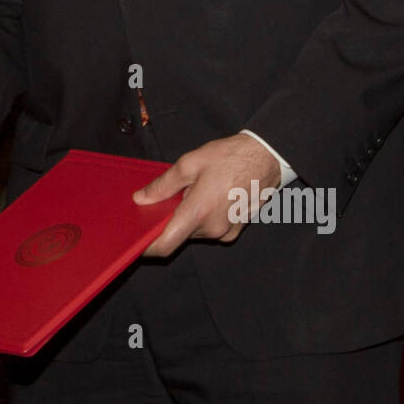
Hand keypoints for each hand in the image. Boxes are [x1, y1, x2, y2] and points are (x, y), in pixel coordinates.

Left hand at [133, 133, 281, 257]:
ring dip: (188, 216)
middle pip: (180, 235)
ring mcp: (226, 231)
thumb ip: (163, 185)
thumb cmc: (230, 157)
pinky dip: (204, 217)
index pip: (166, 244)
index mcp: (198, 212)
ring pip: (195, 231)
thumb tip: (141, 199)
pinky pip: (210, 229)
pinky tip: (210, 196)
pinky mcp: (235, 230)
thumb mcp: (189, 164)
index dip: (148, 247)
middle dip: (171, 220)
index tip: (137, 241)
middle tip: (170, 197)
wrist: (266, 157)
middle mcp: (212, 228)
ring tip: (196, 190)